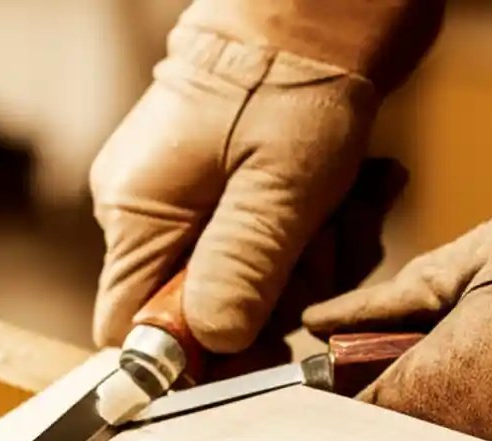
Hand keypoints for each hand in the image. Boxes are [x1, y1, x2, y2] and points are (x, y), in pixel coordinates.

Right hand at [89, 25, 378, 354]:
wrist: (326, 2)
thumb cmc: (296, 80)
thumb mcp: (279, 188)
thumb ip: (241, 271)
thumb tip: (211, 345)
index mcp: (139, 212)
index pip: (132, 328)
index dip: (194, 355)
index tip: (262, 343)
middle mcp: (155, 210)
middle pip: (206, 311)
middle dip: (283, 294)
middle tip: (325, 244)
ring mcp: (197, 198)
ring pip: (256, 281)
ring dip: (320, 259)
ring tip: (351, 203)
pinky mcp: (240, 187)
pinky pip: (280, 245)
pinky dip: (327, 230)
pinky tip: (359, 191)